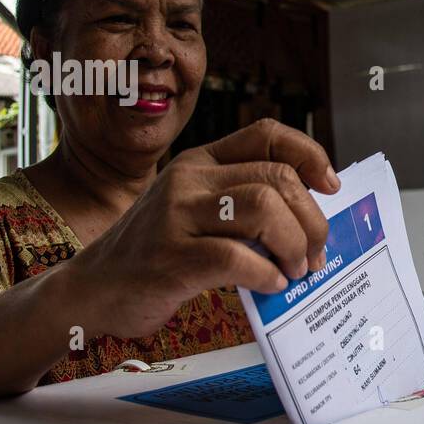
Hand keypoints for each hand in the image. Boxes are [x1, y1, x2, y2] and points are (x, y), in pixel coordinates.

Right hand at [70, 119, 338, 338]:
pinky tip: (270, 285)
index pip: (266, 134)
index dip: (309, 155)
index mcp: (199, 162)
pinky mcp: (170, 257)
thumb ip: (240, 205)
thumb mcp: (194, 212)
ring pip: (263, 209)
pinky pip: (236, 256)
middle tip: (314, 254)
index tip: (331, 186)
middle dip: (311, 220)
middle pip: (277, 178)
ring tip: (294, 270)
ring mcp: (175, 215)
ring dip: (293, 245)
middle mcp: (188, 179)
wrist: (92, 290)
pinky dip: (265, 274)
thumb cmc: (156, 255)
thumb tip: (310, 220)